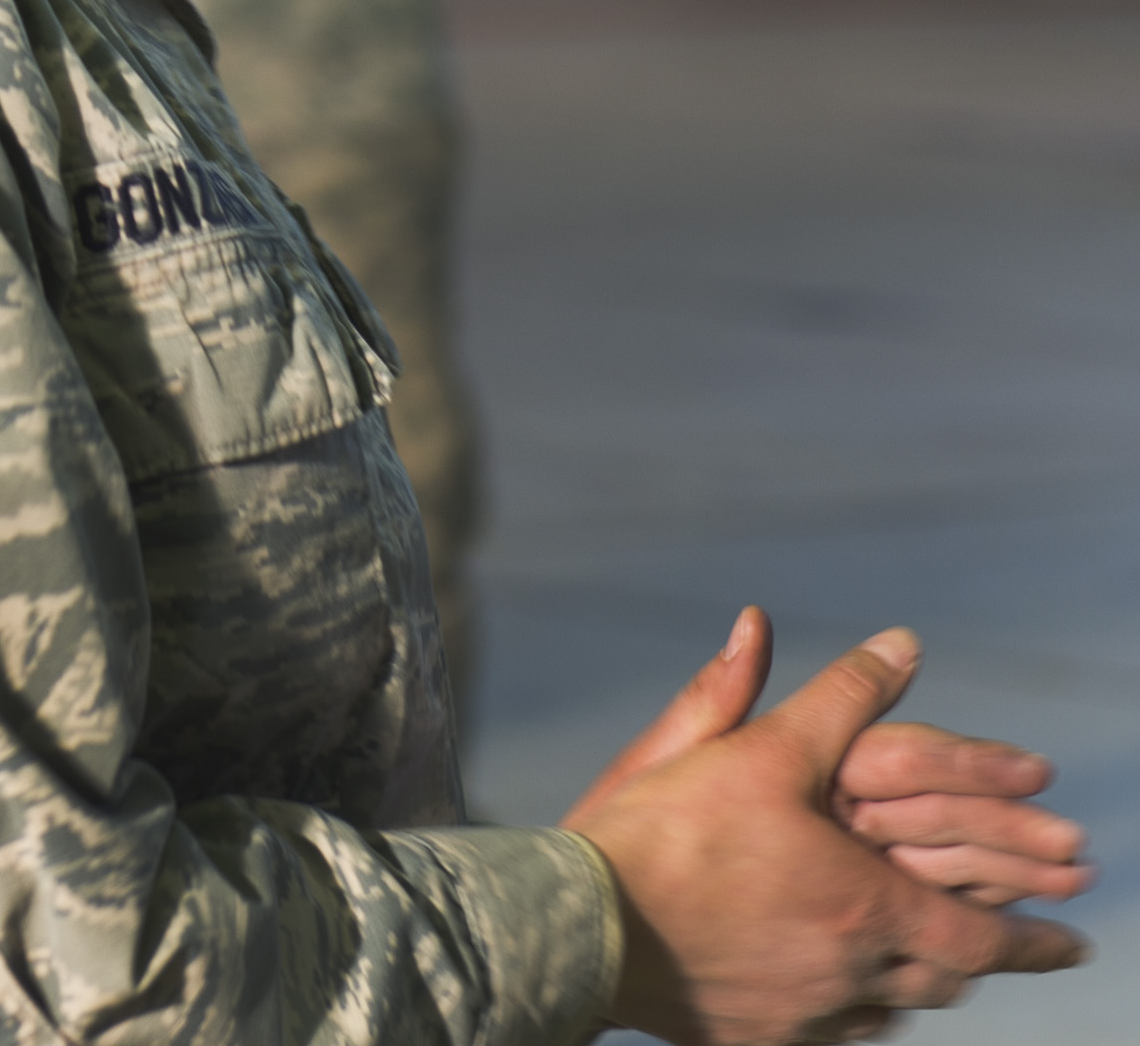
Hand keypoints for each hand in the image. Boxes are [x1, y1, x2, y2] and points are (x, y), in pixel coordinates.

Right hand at [568, 612, 1086, 1042]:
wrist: (577, 923)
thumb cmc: (663, 833)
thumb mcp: (753, 749)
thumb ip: (836, 698)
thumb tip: (900, 644)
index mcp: (865, 905)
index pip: (983, 938)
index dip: (1035, 942)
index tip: (1073, 944)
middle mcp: (850, 973)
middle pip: (941, 979)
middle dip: (977, 958)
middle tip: (1003, 949)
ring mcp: (803, 1016)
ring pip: (886, 1010)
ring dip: (911, 984)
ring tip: (916, 966)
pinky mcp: (753, 1040)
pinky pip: (828, 1034)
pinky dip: (848, 1011)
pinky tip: (834, 993)